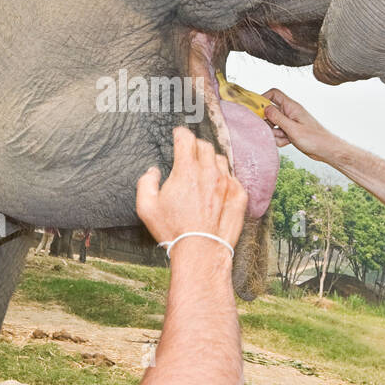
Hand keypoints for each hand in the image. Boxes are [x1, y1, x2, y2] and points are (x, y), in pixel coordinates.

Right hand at [136, 126, 246, 249]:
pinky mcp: (239, 196)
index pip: (186, 138)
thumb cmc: (173, 231)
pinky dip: (224, 178)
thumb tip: (152, 172)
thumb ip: (146, 183)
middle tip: (189, 152)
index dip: (180, 133)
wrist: (201, 251)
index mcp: (186, 170)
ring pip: (220, 160)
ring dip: (211, 161)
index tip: (178, 134)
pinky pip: (233, 177)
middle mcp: (209, 172)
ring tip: (204, 170)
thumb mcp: (146, 208)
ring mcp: (227, 183)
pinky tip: (217, 187)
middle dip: (195, 145)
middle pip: (204, 146)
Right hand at [261, 88, 337, 161]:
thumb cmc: (314, 138)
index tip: (255, 109)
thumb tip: (265, 109)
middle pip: (270, 112)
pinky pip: (278, 133)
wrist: (326, 150)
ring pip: (272, 125)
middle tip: (271, 130)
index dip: (263, 98)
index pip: (274, 94)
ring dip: (274, 133)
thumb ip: (277, 118)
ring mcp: (289, 122)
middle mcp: (289, 112)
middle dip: (267, 122)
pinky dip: (279, 139)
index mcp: (291, 107)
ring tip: (284, 138)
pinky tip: (287, 142)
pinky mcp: (290, 131)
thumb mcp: (293, 129)